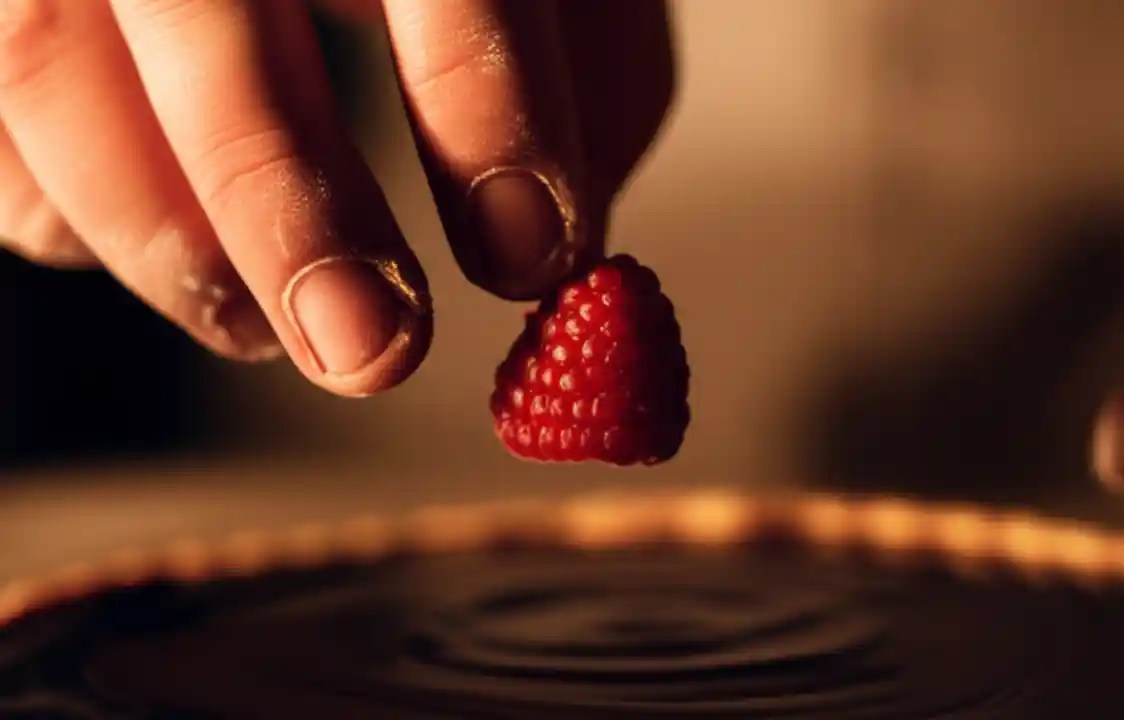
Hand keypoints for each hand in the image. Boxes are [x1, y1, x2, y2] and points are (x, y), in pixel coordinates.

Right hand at [0, 0, 673, 396]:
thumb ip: (583, 78)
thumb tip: (560, 250)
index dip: (484, 108)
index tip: (530, 254)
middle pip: (202, 16)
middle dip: (289, 209)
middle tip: (373, 352)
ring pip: (52, 80)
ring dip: (176, 248)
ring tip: (285, 335)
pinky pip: (2, 148)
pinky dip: (80, 225)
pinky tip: (184, 253)